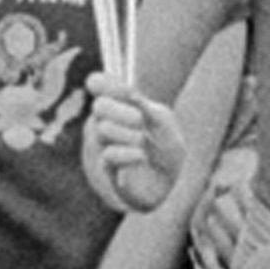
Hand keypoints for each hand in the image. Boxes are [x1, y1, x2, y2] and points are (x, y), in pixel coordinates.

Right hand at [80, 82, 177, 216]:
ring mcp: (100, 147)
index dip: (107, 83)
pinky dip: (127, 153)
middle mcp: (104, 123)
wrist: (169, 185)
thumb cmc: (164, 148)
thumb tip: (122, 90)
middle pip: (100, 106)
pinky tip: (141, 156)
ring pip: (101, 129)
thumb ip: (141, 105)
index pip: (100, 84)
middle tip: (140, 120)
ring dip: (126, 134)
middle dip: (121, 110)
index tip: (127, 90)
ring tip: (142, 142)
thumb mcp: (160, 120)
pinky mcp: (103, 171)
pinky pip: (107, 155)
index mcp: (118, 106)